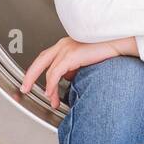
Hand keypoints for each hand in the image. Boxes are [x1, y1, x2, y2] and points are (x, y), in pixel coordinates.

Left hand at [19, 36, 134, 108]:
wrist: (118, 43)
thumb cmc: (106, 51)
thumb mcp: (85, 61)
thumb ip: (73, 68)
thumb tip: (67, 78)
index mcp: (66, 45)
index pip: (46, 58)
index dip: (36, 70)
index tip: (32, 82)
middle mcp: (63, 45)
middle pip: (40, 61)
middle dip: (29, 76)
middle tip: (24, 88)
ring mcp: (66, 49)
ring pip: (48, 70)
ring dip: (48, 88)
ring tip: (50, 100)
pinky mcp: (70, 55)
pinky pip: (55, 73)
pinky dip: (51, 85)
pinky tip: (52, 94)